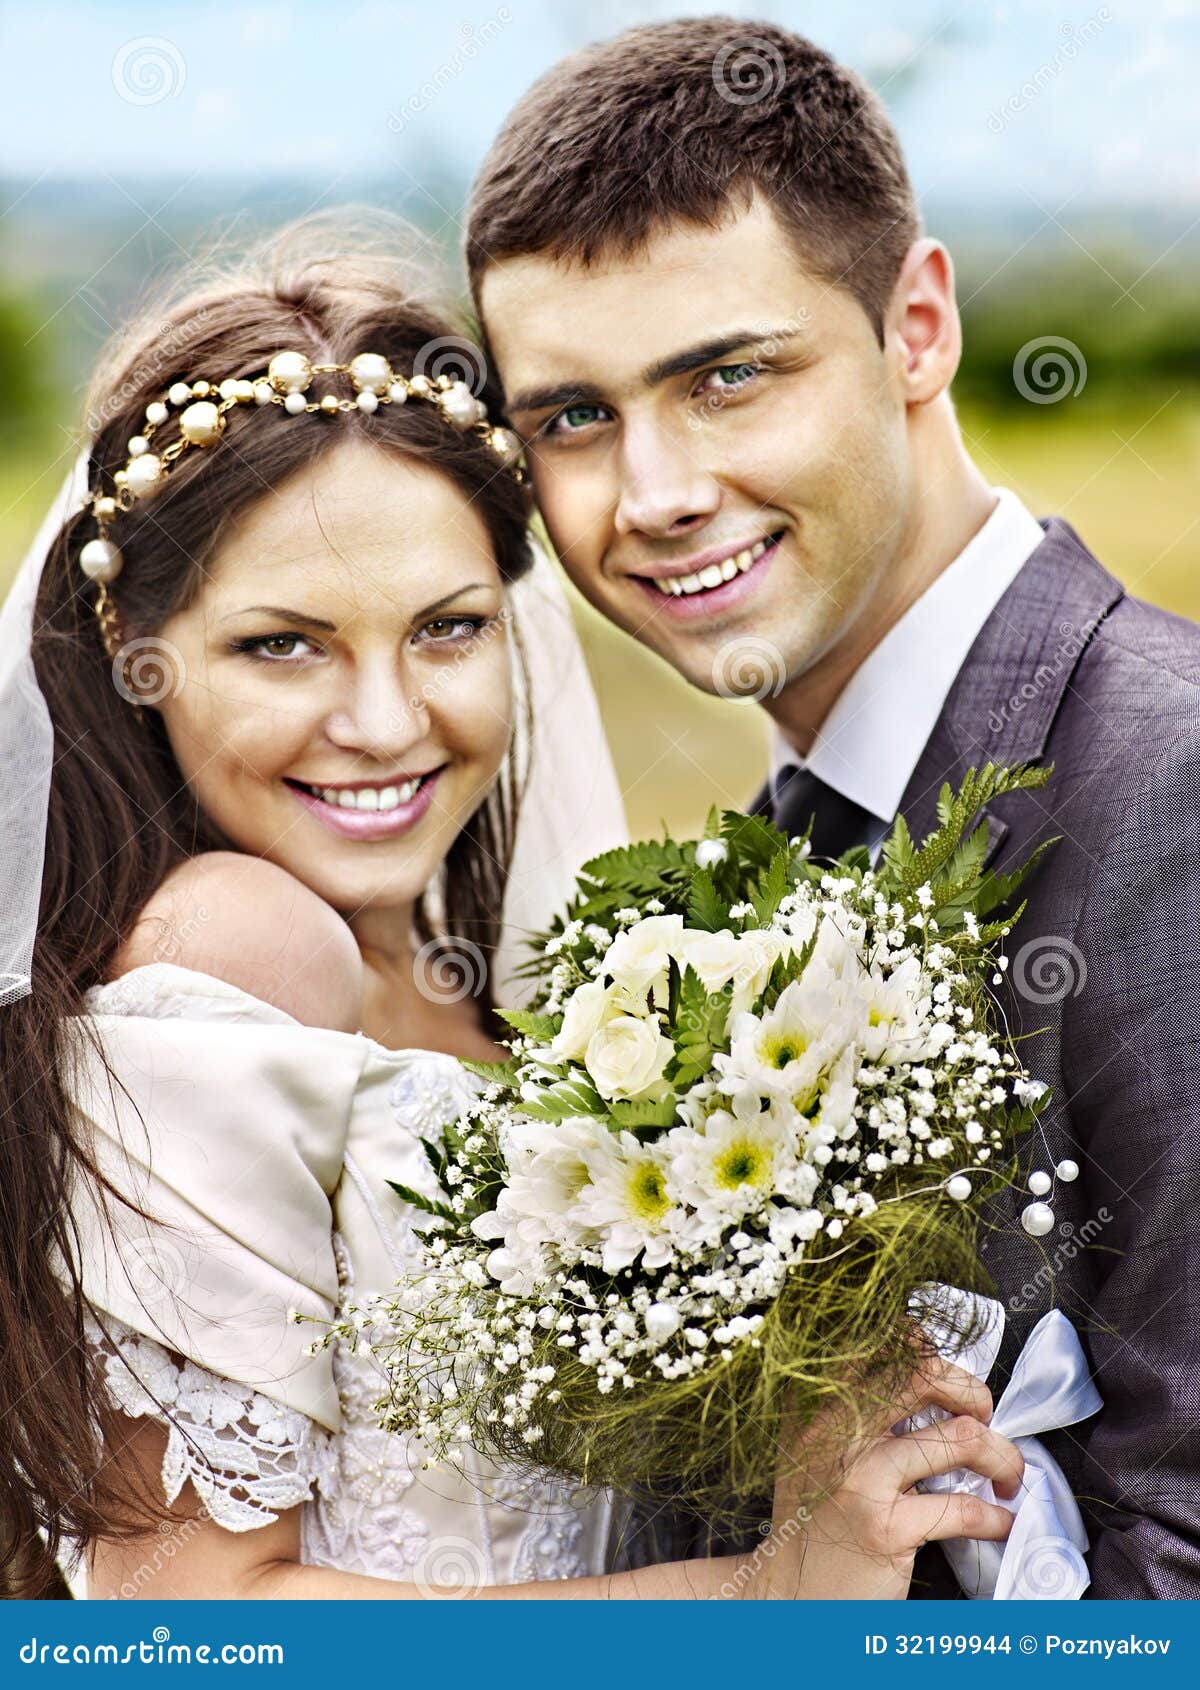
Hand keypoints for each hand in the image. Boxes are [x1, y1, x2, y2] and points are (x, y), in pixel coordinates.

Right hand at [748, 1353, 1023, 1599]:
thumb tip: (928, 1382)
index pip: (878, 1342)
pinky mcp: (884, 1528)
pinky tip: (998, 1522)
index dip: (926, 1348)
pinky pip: (963, 1508)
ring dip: (1002, 1456)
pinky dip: (996, 1516)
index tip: (950, 1377)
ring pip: (960, 1436)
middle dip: (972, 1393)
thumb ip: (854, 1411)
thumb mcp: (816, 1449)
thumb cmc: (813, 1522)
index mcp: (817, 1402)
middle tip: (981, 1420)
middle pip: (923, 1372)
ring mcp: (858, 1477)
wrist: (787, 1594)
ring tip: (1004, 1475)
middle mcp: (833, 1429)